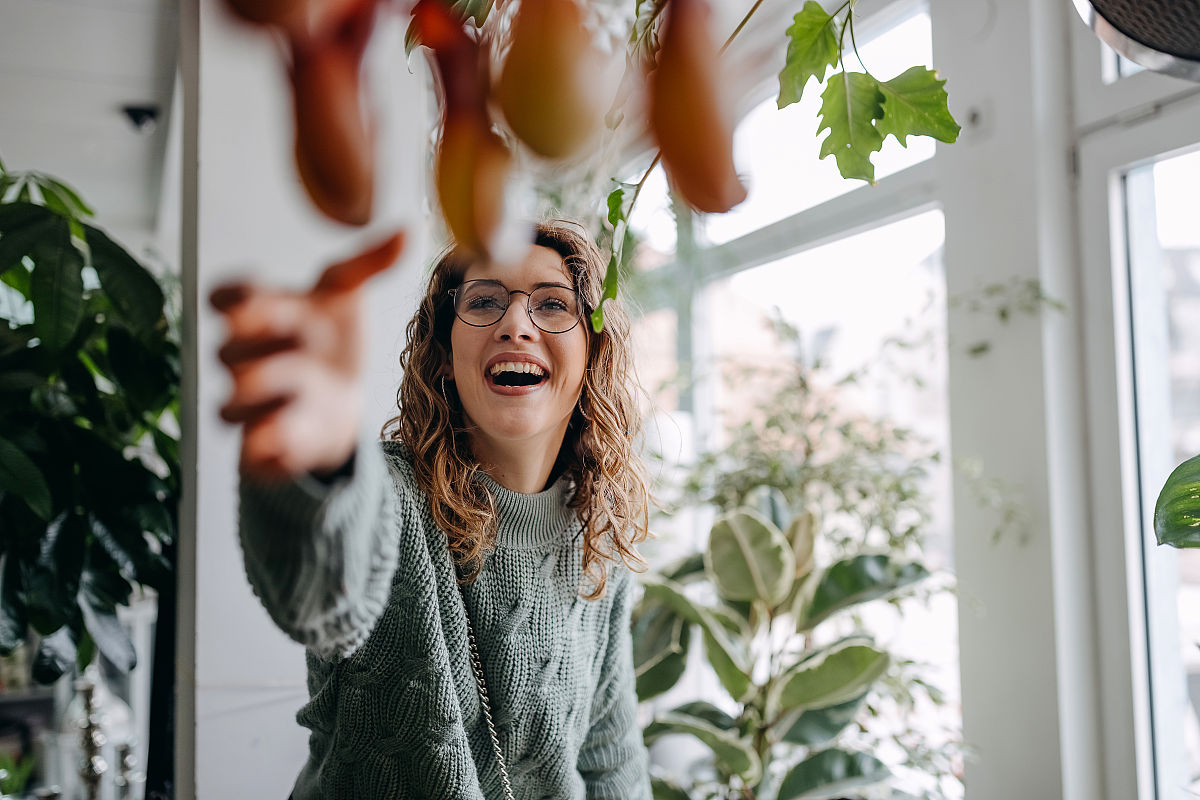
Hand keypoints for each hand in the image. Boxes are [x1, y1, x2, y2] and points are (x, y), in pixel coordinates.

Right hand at [210, 232, 404, 480]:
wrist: (339, 399)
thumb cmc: (329, 339)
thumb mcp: (344, 296)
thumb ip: (366, 264)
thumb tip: (405, 231)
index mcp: (261, 316)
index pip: (228, 299)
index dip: (237, 297)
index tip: (256, 297)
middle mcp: (248, 360)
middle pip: (228, 352)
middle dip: (259, 346)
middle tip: (304, 337)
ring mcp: (253, 404)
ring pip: (232, 407)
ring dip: (260, 397)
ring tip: (298, 386)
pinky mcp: (264, 446)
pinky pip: (253, 453)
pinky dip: (269, 446)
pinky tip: (294, 436)